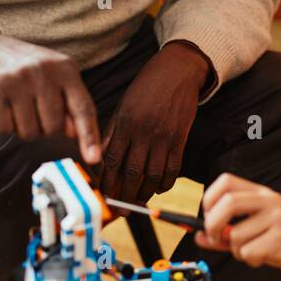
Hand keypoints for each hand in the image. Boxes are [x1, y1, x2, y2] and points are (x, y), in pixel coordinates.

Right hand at [0, 25, 101, 162]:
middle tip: (37, 113)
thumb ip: (71, 106)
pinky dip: (5, 126)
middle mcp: (43, 72)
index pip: (83, 108)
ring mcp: (17, 79)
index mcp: (66, 70)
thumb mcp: (58, 80)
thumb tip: (74, 136)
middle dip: (46, 130)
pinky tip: (4, 108)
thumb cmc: (33, 72)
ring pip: (29, 132)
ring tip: (21, 109)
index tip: (94, 159)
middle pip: (53, 128)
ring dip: (25, 129)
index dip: (90, 136)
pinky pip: (4, 128)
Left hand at [92, 42, 208, 203]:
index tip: (103, 195)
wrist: (178, 71)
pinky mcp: (180, 139)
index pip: (112, 160)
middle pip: (131, 173)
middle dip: (124, 195)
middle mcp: (143, 132)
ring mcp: (164, 137)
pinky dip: (165, 183)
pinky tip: (158, 187)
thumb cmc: (146, 87)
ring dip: (144, 193)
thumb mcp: (123, 105)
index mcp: (125, 123)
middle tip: (120, 209)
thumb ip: (112, 132)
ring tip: (137, 201)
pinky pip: (173, 169)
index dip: (107, 182)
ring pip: (152, 175)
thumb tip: (101, 157)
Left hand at [195, 173, 280, 278]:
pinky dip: (250, 261)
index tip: (207, 216)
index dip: (209, 198)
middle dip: (213, 223)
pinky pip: (248, 253)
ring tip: (255, 252)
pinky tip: (266, 258)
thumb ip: (228, 232)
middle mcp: (270, 201)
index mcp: (264, 194)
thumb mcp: (260, 231)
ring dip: (237, 251)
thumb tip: (198, 236)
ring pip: (236, 236)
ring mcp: (277, 219)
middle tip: (216, 236)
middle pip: (227, 202)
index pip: (226, 181)